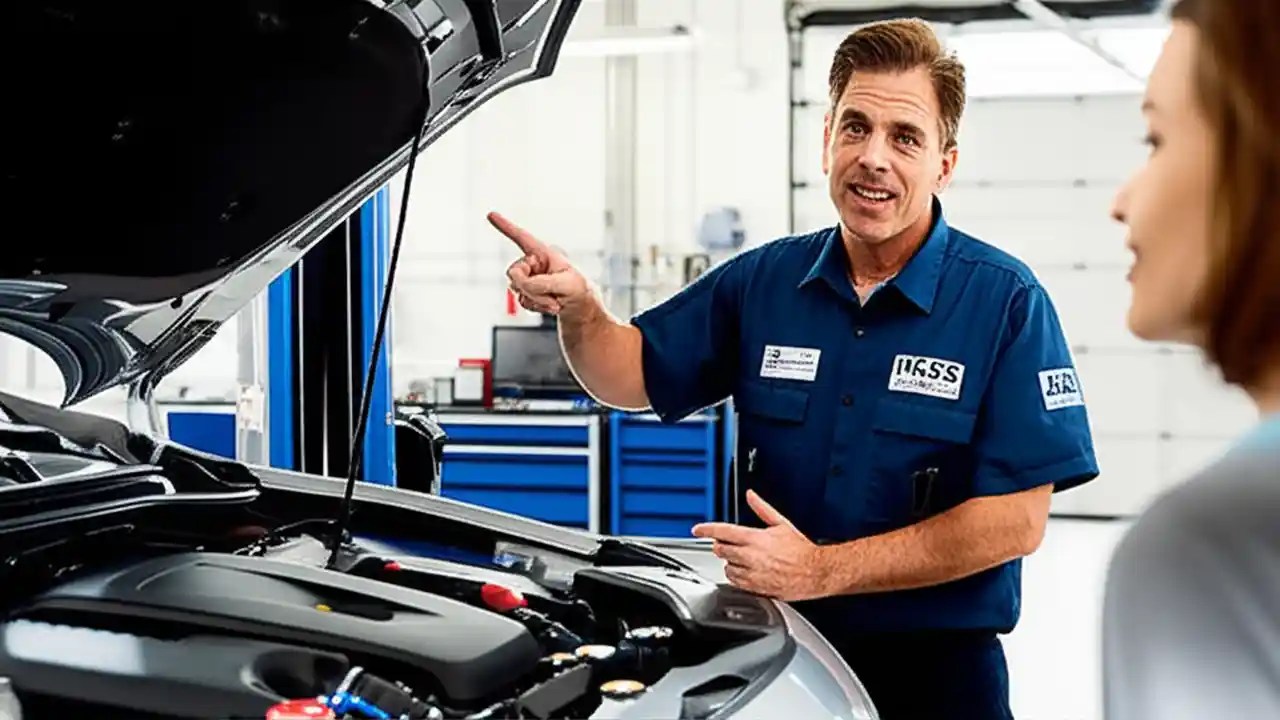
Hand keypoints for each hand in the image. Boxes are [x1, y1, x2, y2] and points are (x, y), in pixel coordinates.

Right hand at [489, 211, 589, 315]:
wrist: (579, 304)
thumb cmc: (576, 287)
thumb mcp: (565, 284)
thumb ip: (541, 283)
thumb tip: (522, 284)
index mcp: (542, 253)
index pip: (521, 237)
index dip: (505, 226)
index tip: (491, 214)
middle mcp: (531, 263)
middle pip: (514, 273)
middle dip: (530, 287)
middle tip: (551, 295)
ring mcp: (527, 278)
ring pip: (517, 289)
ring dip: (537, 299)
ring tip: (556, 301)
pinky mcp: (525, 292)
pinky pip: (522, 301)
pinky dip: (537, 306)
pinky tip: (551, 305)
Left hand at [691, 490, 831, 601]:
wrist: (815, 572)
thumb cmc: (801, 550)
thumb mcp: (781, 524)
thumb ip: (762, 509)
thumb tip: (751, 496)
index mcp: (756, 538)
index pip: (723, 531)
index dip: (707, 529)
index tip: (697, 529)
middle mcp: (751, 557)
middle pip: (721, 550)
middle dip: (721, 546)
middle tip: (727, 544)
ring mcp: (752, 574)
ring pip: (727, 568)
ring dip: (730, 562)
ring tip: (742, 559)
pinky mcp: (756, 589)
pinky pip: (736, 583)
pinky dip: (737, 577)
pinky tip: (746, 573)